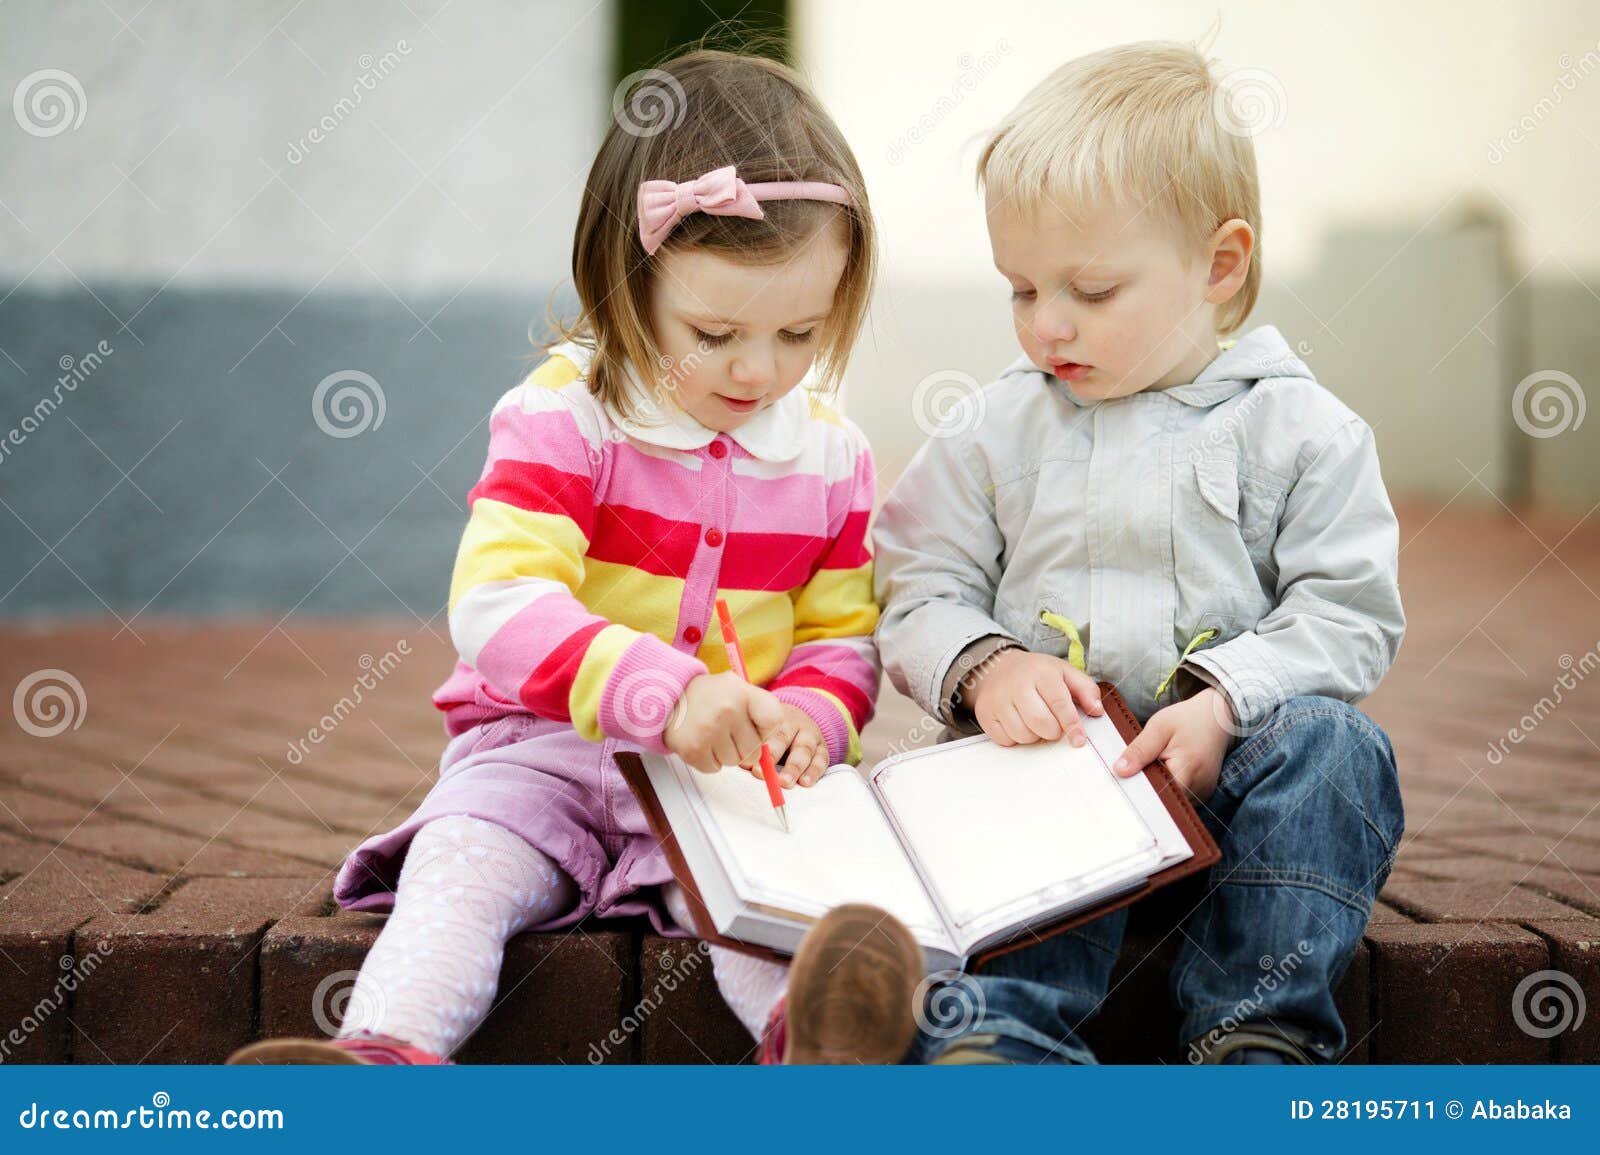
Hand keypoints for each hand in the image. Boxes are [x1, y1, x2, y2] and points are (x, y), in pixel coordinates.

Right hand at [663, 673, 785, 775]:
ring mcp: (708, 731)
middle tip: (730, 732)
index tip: (755, 725)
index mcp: (742, 692)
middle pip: (755, 750)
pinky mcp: (693, 749)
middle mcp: (727, 710)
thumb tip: (769, 750)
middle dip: (745, 747)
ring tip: (714, 735)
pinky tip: (703, 742)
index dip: (766, 729)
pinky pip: (715, 768)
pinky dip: (710, 760)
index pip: (774, 720)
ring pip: (735, 762)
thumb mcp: (738, 688)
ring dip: (727, 754)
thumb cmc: (711, 696)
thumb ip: (760, 711)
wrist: (670, 695)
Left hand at [739, 704, 828, 787]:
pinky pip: (821, 760)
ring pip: (804, 750)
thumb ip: (754, 746)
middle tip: (763, 774)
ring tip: (785, 782)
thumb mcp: (764, 731)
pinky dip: (814, 772)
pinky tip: (806, 783)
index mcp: (774, 717)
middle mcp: (794, 723)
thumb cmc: (774, 732)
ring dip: (794, 768)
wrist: (801, 720)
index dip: (757, 748)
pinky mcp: (823, 749)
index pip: (765, 730)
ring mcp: (811, 735)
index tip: (749, 765)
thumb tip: (741, 764)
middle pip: (784, 738)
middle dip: (773, 757)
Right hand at [965, 648, 1104, 745]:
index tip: (1079, 740)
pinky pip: (1005, 740)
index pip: (1059, 703)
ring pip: (1023, 735)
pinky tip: (1018, 723)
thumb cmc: (1036, 674)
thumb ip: (1086, 689)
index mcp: (1041, 673)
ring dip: (1034, 736)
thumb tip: (1097, 710)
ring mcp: (998, 700)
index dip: (1072, 725)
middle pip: (1040, 723)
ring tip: (1034, 721)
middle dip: (1052, 732)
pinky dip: (1016, 738)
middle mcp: (1017, 684)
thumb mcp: (1064, 672)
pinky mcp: (985, 714)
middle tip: (1053, 726)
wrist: (996, 667)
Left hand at [1111, 687, 1235, 803]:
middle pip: (1163, 801)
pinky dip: (1168, 788)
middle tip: (1132, 773)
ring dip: (1158, 790)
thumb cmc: (1189, 719)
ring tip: (1152, 769)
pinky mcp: (1203, 793)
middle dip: (1146, 791)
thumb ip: (1140, 750)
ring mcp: (1203, 794)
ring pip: (1171, 801)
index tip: (1123, 782)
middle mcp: (1198, 788)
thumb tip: (1120, 771)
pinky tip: (1163, 773)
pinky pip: (1180, 797)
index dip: (1138, 791)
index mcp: (1187, 770)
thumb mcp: (1159, 727)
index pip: (1157, 794)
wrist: (1218, 718)